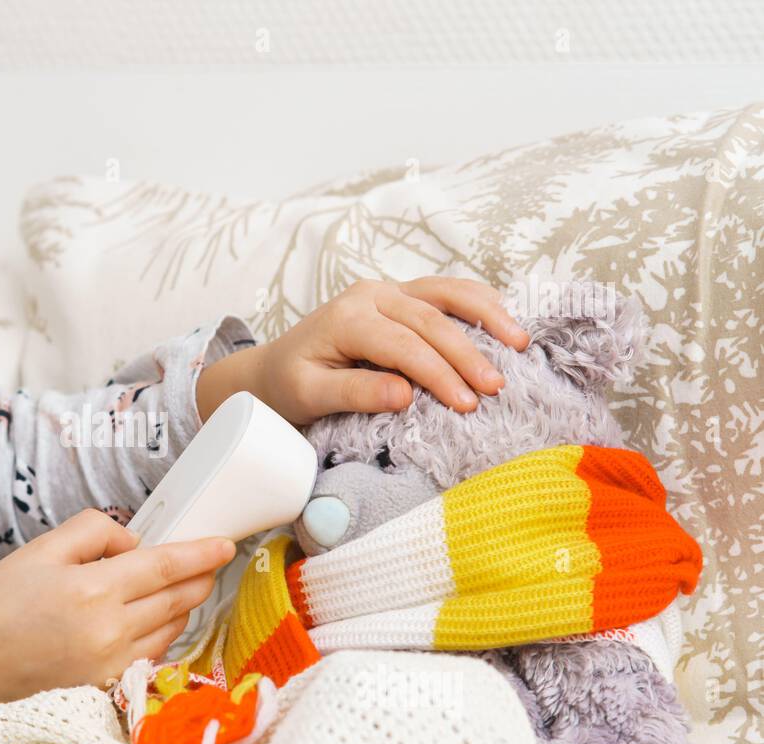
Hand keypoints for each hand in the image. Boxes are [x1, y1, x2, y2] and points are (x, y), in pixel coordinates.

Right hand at [0, 509, 234, 743]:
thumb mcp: (39, 550)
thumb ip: (93, 534)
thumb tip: (132, 542)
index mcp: (92, 592)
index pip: (164, 567)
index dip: (200, 554)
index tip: (225, 544)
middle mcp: (109, 632)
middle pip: (176, 600)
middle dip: (199, 578)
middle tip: (210, 561)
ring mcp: (110, 664)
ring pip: (170, 630)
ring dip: (183, 605)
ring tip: (180, 586)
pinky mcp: (105, 686)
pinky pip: (151, 654)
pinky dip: (161, 633)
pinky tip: (153, 619)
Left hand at [196, 276, 529, 424]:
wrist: (272, 368)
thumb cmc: (289, 385)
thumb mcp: (309, 395)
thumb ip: (355, 393)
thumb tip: (405, 395)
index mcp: (346, 318)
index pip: (404, 345)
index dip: (439, 374)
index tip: (467, 404)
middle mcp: (370, 296)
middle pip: (431, 321)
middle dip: (468, 354)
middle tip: (498, 387)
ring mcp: (387, 291)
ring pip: (446, 293)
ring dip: (486, 315)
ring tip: (519, 343)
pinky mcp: (399, 295)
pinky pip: (445, 291)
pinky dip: (478, 301)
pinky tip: (505, 319)